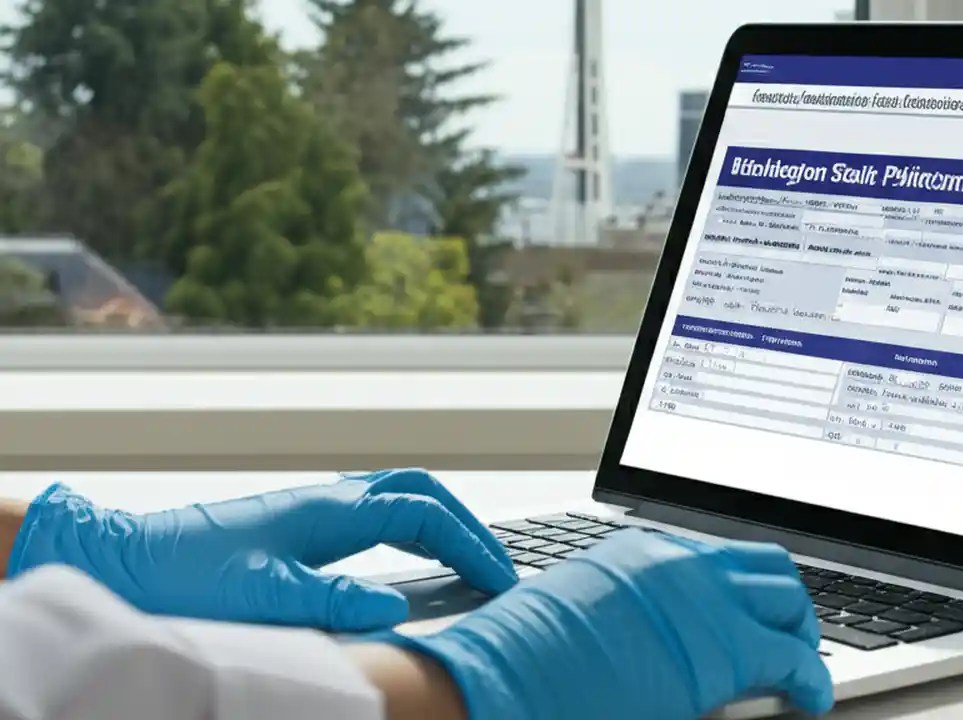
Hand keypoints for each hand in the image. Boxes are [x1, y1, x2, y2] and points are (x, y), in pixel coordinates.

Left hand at [7, 468, 516, 630]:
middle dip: (466, 522)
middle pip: (421, 492)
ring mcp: (315, 508)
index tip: (498, 577)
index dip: (469, 544)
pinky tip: (409, 559)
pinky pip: (376, 513)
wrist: (129, 559)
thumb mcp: (263, 596)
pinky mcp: (300, 524)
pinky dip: (411, 528)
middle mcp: (328, 501)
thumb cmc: (185, 574)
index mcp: (329, 512)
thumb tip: (397, 608)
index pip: (423, 515)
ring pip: (399, 496)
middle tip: (494, 563)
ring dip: (440, 521)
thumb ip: (333, 602)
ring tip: (466, 559)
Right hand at [382, 528, 833, 719]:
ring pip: (789, 596)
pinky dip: (812, 677)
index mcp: (641, 550)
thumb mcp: (581, 611)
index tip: (756, 609)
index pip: (717, 555)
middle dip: (787, 600)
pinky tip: (810, 697)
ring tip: (803, 664)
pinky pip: (794, 656)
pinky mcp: (725, 645)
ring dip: (802, 629)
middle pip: (765, 564)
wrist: (508, 679)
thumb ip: (630, 612)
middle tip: (792, 634)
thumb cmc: (526, 660)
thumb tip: (655, 638)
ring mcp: (705, 597)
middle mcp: (679, 561)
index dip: (746, 586)